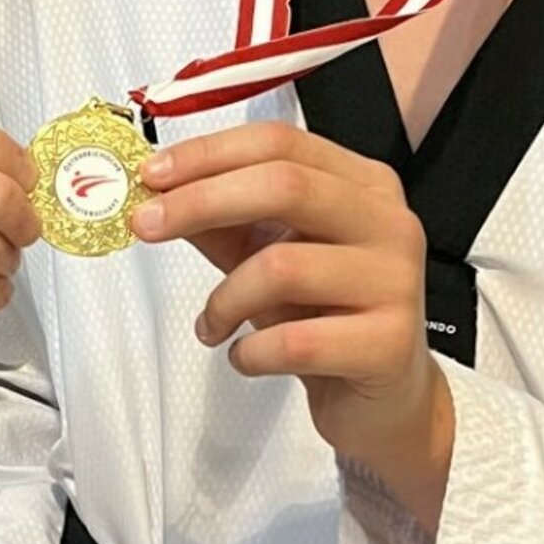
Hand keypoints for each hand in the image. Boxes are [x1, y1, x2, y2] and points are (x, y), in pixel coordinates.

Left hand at [133, 121, 451, 526]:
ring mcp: (396, 281)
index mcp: (360, 182)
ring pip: (284, 266)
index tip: (151, 175)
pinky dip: (251, 351)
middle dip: (201, 202)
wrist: (385, 401)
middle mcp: (388, 221)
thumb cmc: (324, 314)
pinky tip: (244, 357)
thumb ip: (221, 218)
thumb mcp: (266, 252)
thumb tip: (155, 190)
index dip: (208, 154)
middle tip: (146, 226)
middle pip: (284, 186)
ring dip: (224, 298)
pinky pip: (297, 341)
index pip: (278, 143)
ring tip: (211, 323)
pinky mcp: (391, 344)